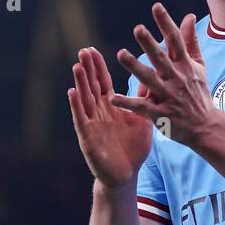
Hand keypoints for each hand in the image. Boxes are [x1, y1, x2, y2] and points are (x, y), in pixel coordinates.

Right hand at [68, 46, 152, 188]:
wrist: (127, 175)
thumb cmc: (133, 148)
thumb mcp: (141, 119)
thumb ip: (144, 100)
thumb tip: (152, 79)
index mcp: (111, 107)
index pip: (102, 82)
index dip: (98, 66)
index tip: (92, 49)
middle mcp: (99, 112)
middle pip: (92, 86)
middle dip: (87, 69)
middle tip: (83, 50)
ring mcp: (92, 124)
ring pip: (85, 99)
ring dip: (80, 83)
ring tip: (77, 66)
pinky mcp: (88, 137)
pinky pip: (81, 119)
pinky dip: (76, 105)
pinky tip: (72, 92)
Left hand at [110, 4, 219, 148]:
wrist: (206, 127)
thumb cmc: (199, 93)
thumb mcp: (199, 66)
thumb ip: (191, 41)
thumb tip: (189, 16)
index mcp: (185, 66)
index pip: (176, 41)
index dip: (166, 23)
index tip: (156, 7)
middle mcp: (177, 79)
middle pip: (162, 59)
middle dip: (150, 44)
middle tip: (138, 28)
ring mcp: (169, 97)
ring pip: (150, 80)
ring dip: (135, 67)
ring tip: (121, 54)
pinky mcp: (161, 114)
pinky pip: (142, 107)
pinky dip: (128, 103)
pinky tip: (113, 98)